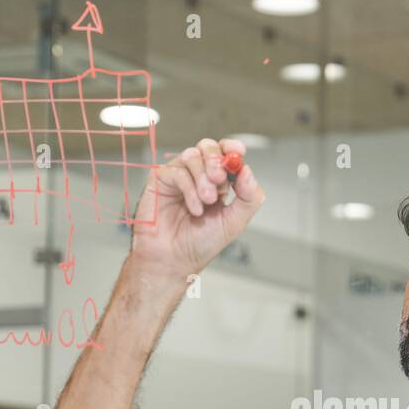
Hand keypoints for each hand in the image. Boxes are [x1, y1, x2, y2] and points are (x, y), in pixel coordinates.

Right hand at [127, 136, 264, 279]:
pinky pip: (177, 171)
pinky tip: (194, 208)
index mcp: (217, 183)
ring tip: (206, 201)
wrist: (173, 261)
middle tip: (220, 178)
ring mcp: (179, 176)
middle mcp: (198, 176)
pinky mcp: (160, 180)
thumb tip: (248, 171)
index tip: (238, 152)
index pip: (226, 154)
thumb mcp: (234, 222)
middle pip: (208, 147)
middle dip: (217, 160)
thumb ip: (248, 198)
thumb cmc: (199, 244)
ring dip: (203, 178)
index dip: (232, 148)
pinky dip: (189, 189)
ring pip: (193, 155)